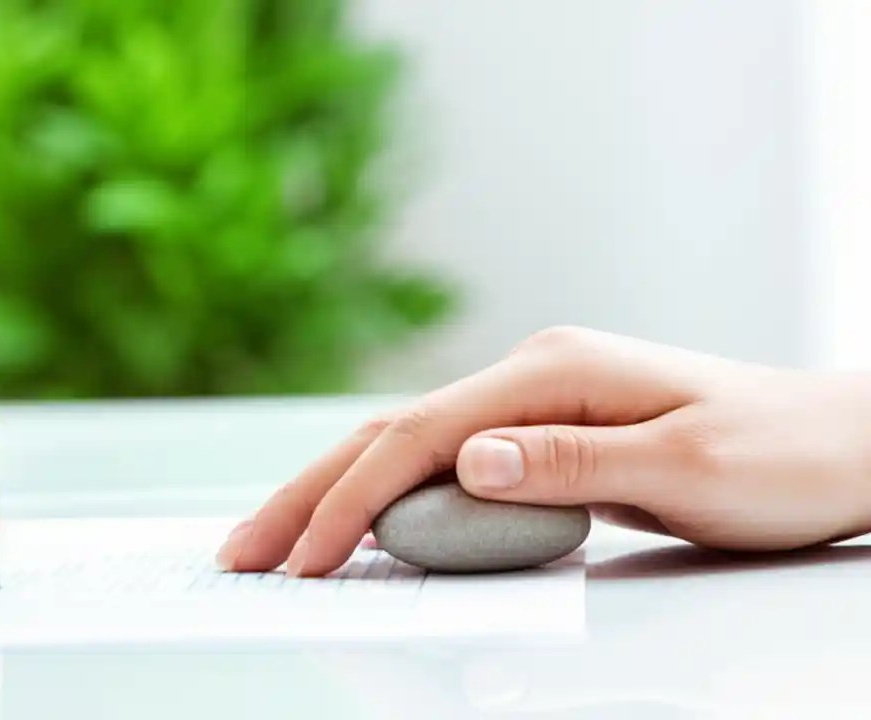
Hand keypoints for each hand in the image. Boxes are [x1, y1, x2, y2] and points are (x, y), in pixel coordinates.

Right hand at [218, 326, 870, 576]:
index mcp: (551, 374)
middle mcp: (527, 380)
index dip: (350, 500)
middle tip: (243, 551)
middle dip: (307, 494)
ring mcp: (528, 407)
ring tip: (276, 543)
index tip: (306, 561)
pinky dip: (381, 500)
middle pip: (387, 433)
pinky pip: (437, 468)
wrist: (839, 443)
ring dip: (331, 496)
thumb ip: (572, 462)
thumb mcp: (688, 463)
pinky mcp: (537, 439)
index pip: (417, 436)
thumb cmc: (779, 454)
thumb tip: (463, 461)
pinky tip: (353, 526)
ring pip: (402, 448)